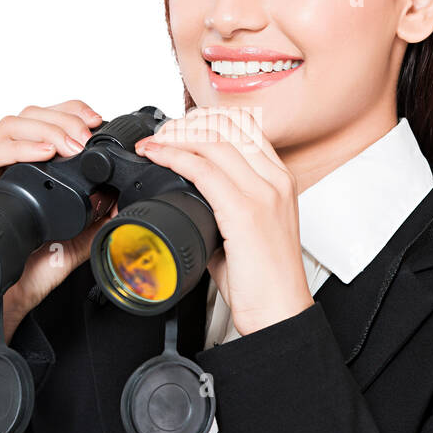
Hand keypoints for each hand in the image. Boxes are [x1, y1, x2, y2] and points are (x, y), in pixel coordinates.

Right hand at [0, 99, 117, 345]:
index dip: (69, 112)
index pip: (43, 121)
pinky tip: (44, 153)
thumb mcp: (74, 239)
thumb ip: (96, 217)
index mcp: (23, 170)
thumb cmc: (28, 271)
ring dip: (45, 129)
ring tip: (70, 145)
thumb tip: (122, 194)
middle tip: (86, 137)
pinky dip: (19, 148)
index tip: (95, 120)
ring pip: (7, 127)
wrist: (1, 304)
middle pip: (26, 117)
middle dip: (61, 118)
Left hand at [134, 107, 313, 335]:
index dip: (205, 120)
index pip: (243, 126)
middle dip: (185, 124)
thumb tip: (188, 202)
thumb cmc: (265, 280)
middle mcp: (275, 180)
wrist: (280, 312)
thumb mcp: (245, 232)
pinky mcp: (246, 212)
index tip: (178, 129)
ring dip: (175, 137)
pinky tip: (157, 157)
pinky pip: (204, 170)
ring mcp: (264, 193)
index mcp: (280, 180)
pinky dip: (175, 157)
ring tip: (152, 144)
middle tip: (159, 135)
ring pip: (214, 141)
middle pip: (227, 126)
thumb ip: (221, 209)